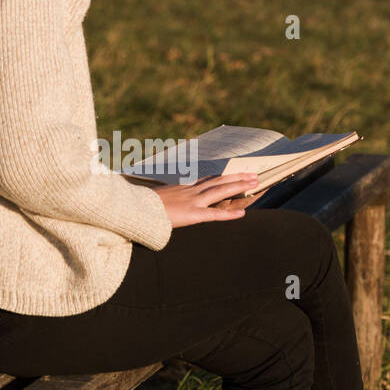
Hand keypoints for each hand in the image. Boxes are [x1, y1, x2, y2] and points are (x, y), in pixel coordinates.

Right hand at [125, 172, 261, 226]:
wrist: (135, 209)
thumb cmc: (143, 206)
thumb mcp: (158, 199)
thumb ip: (168, 199)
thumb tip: (167, 201)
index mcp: (184, 189)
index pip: (209, 180)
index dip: (224, 177)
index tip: (236, 173)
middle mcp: (191, 191)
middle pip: (219, 181)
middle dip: (238, 178)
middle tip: (254, 175)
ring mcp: (193, 202)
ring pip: (221, 191)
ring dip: (239, 186)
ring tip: (255, 183)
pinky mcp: (192, 215)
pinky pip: (214, 215)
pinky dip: (229, 214)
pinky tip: (242, 215)